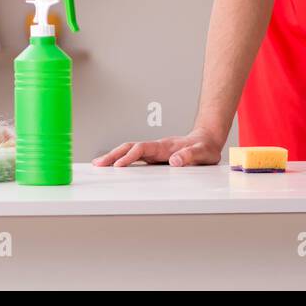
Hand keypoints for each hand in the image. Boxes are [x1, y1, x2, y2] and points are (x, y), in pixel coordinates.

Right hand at [92, 126, 224, 166]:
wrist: (208, 139)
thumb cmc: (205, 147)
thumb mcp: (203, 152)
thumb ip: (190, 156)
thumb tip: (174, 161)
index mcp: (165, 146)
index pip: (142, 149)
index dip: (129, 157)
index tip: (118, 166)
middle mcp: (157, 147)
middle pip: (130, 147)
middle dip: (113, 155)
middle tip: (97, 164)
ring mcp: (155, 151)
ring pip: (130, 151)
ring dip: (114, 157)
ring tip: (99, 164)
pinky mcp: (155, 156)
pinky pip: (136, 157)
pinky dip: (123, 160)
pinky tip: (116, 166)